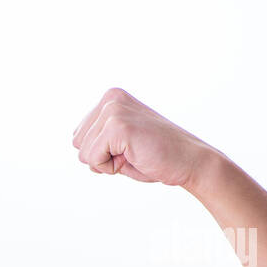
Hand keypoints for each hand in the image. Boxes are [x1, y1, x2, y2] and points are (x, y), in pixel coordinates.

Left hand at [71, 87, 219, 188]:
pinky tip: (134, 156)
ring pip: (83, 153)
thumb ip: (97, 139)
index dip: (100, 152)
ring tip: (135, 153)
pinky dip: (110, 168)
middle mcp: (110, 98)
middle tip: (132, 152)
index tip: (128, 148)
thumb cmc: (156, 157)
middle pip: (77, 144)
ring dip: (106, 163)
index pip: (78, 137)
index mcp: (110, 98)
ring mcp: (114, 109)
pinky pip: (93, 159)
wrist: (191, 161)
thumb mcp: (119, 144)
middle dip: (101, 157)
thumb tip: (75, 141)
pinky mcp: (118, 125)